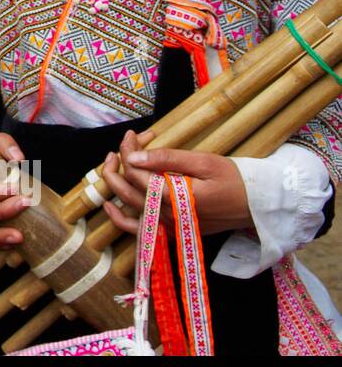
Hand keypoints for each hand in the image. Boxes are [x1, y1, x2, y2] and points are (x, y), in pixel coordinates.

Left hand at [101, 130, 251, 235]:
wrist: (257, 206)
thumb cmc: (233, 180)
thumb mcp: (203, 162)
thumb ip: (167, 159)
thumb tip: (134, 157)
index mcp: (175, 197)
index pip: (137, 173)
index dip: (129, 151)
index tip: (132, 135)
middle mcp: (167, 215)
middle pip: (128, 189)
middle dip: (118, 163)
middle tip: (123, 144)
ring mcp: (168, 226)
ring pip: (129, 207)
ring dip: (115, 184)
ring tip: (112, 162)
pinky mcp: (172, 231)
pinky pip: (139, 229)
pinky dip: (120, 219)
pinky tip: (109, 205)